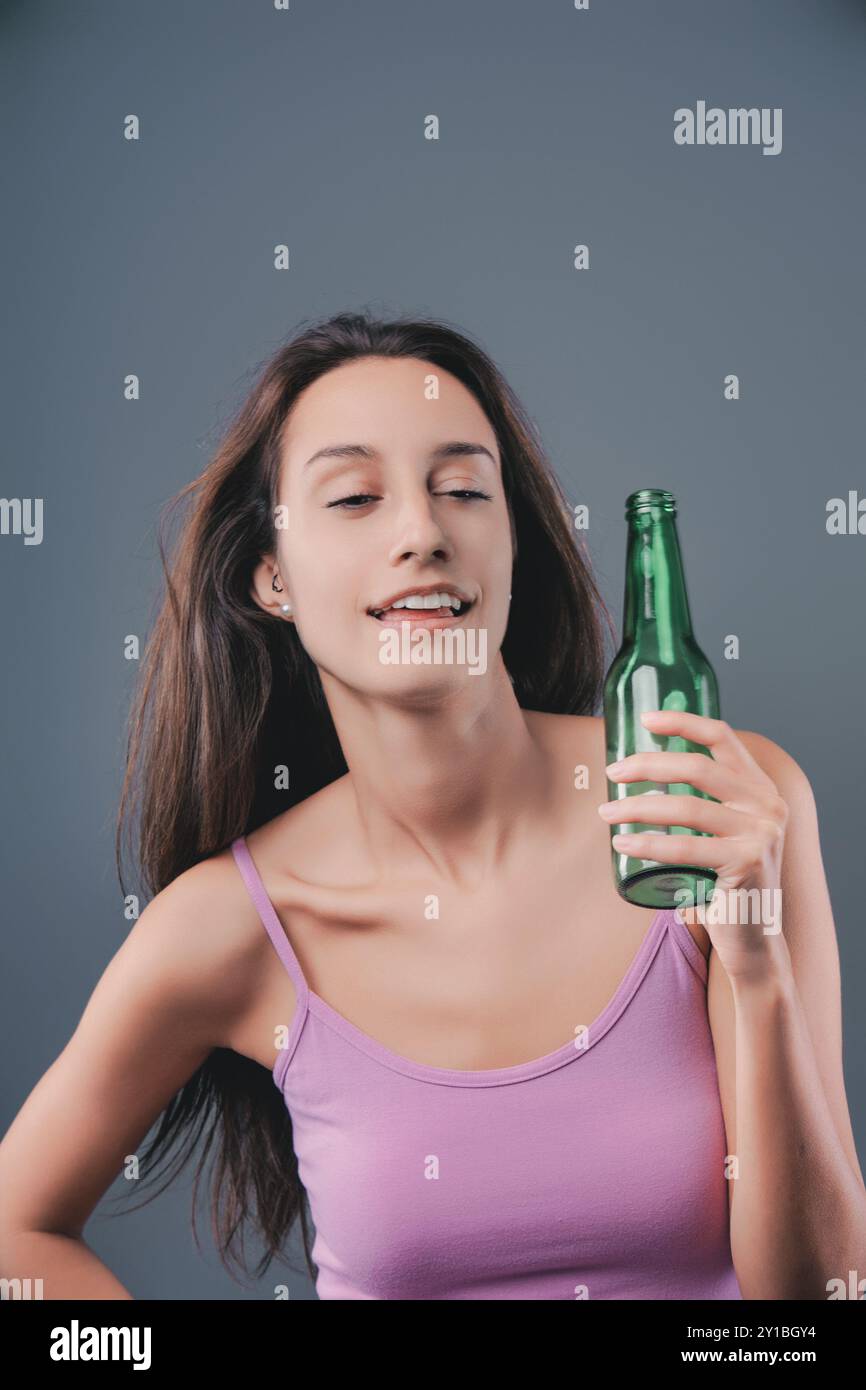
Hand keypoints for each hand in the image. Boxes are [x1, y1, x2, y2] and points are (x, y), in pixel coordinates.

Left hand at [597, 710, 790, 981]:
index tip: (645, 720)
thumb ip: (701, 802)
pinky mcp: (748, 864)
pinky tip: (622, 843)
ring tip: (606, 812)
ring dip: (638, 806)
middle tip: (612, 773)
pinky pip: (686, 848)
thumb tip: (638, 773)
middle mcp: (768, 805)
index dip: (684, 722)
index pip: (724, 738)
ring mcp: (762, 834)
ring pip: (688, 808)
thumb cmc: (722, 881)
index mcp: (761, 788)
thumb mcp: (721, 832)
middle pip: (699, 768)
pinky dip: (648, 843)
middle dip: (648, 765)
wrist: (751, 939)